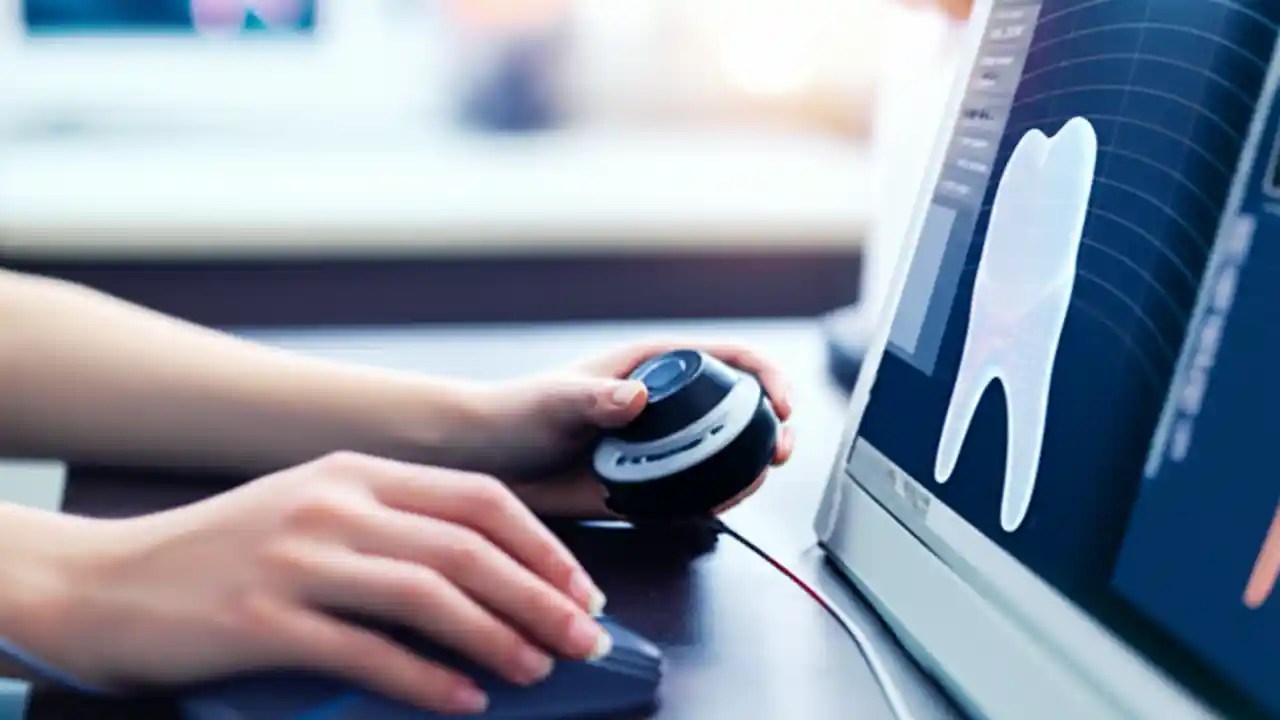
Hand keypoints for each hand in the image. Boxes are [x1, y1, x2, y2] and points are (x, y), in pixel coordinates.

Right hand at [12, 453, 608, 714]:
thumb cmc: (220, 552)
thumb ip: (389, 526)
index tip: (581, 588)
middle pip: (467, 547)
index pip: (477, 497)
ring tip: (539, 669)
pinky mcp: (263, 621)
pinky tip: (464, 700)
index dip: (541, 545)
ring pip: (430, 595)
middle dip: (540, 596)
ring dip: (497, 636)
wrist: (107, 582)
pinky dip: (427, 679)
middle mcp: (333, 506)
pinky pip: (368, 652)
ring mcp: (298, 561)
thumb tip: (483, 573)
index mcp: (354, 471)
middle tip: (585, 637)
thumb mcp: (311, 511)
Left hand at [466, 341, 794, 516]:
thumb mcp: (558, 401)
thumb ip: (597, 398)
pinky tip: (722, 503)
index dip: (766, 376)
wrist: (490, 461)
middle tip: (780, 451)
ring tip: (755, 480)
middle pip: (739, 408)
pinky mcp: (648, 484)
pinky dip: (718, 497)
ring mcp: (660, 445)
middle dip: (771, 426)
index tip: (780, 404)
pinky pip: (696, 490)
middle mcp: (665, 403)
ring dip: (750, 466)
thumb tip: (636, 397)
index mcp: (652, 366)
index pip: (728, 359)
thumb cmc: (517, 414)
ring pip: (724, 452)